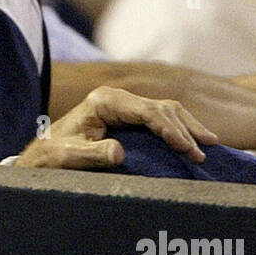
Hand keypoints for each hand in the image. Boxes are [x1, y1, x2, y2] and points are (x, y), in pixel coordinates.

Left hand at [15, 86, 218, 169]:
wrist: (45, 152)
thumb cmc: (54, 154)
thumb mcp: (69, 156)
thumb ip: (92, 154)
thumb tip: (119, 153)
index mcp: (104, 101)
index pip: (146, 111)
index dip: (168, 128)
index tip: (184, 147)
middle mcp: (117, 98)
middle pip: (161, 107)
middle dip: (184, 129)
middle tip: (201, 153)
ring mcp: (125, 105)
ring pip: (166, 110)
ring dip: (188, 127)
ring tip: (210, 145)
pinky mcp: (130, 116)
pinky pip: (162, 118)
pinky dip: (180, 129)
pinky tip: (195, 141)